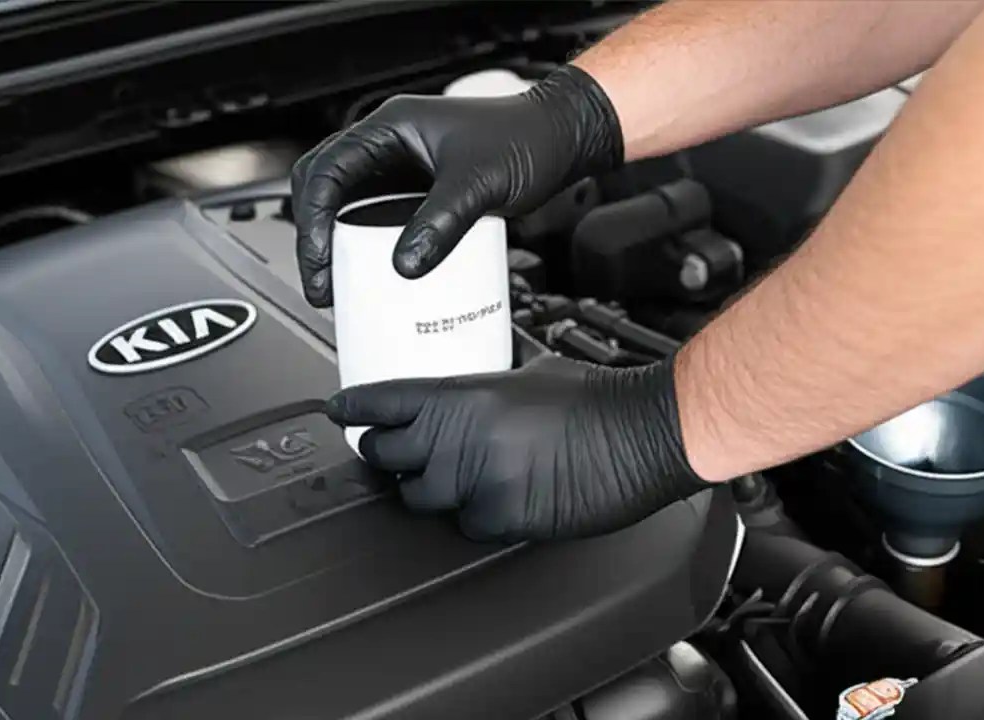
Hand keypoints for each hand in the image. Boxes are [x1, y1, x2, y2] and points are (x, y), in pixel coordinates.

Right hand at [291, 65, 623, 306]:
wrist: (560, 139)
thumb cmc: (526, 139)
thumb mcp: (478, 184)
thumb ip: (441, 223)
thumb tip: (404, 266)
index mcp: (389, 129)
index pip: (325, 171)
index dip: (312, 218)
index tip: (318, 258)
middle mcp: (387, 146)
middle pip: (323, 190)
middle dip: (313, 239)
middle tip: (321, 283)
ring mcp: (400, 170)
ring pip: (346, 208)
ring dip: (335, 247)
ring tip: (339, 288)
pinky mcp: (417, 194)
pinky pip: (378, 222)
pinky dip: (367, 250)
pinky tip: (375, 277)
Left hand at [323, 354, 712, 542]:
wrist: (643, 432)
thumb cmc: (597, 398)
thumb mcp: (530, 373)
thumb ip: (484, 388)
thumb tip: (466, 395)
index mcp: (462, 396)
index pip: (383, 402)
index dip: (355, 408)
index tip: (341, 411)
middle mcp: (459, 439)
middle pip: (385, 454)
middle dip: (387, 453)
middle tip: (398, 451)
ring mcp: (477, 482)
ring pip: (418, 497)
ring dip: (430, 488)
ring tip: (461, 476)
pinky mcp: (502, 518)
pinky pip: (465, 526)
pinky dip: (474, 517)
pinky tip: (499, 499)